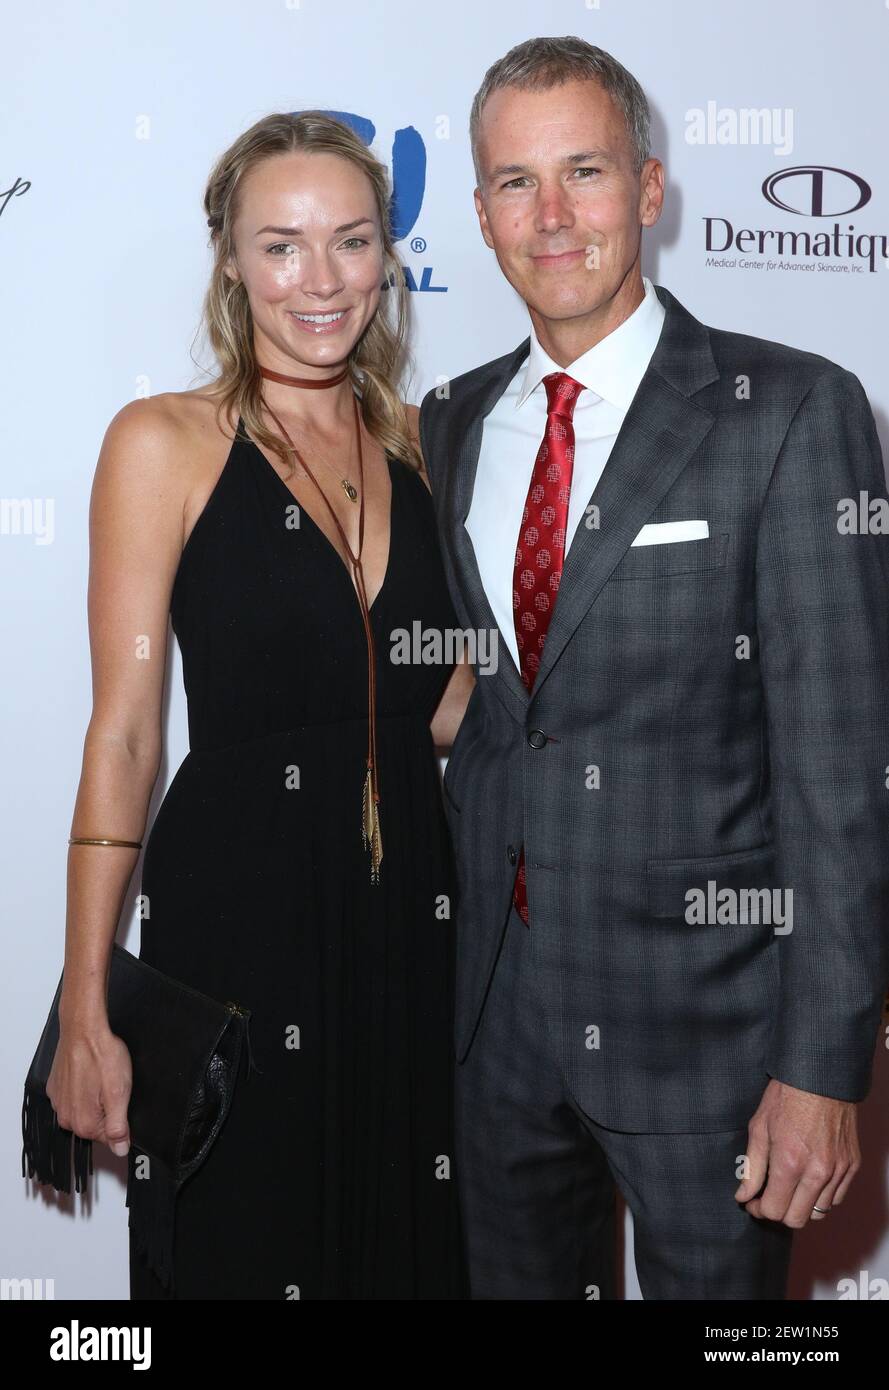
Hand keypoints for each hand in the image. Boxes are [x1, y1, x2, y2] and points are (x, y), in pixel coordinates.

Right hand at [46, 1026, 132, 1158]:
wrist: (83, 1030)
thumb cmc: (101, 1056)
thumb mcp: (119, 1093)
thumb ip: (119, 1126)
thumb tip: (120, 1149)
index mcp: (84, 1123)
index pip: (109, 1138)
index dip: (120, 1121)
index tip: (122, 1102)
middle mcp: (67, 1117)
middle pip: (95, 1126)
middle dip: (107, 1110)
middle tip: (113, 1087)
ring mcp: (58, 1102)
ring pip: (83, 1110)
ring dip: (94, 1099)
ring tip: (101, 1077)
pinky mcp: (55, 1088)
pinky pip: (72, 1097)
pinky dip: (81, 1089)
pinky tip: (89, 1074)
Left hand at [734, 1079, 859, 1226]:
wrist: (820, 1077)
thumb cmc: (786, 1097)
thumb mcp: (759, 1128)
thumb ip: (752, 1168)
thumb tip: (743, 1195)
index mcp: (789, 1163)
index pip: (774, 1210)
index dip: (758, 1209)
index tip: (752, 1201)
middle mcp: (817, 1172)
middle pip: (797, 1219)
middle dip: (778, 1212)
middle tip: (768, 1198)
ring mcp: (838, 1170)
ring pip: (818, 1212)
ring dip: (800, 1205)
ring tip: (789, 1187)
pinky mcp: (852, 1165)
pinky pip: (836, 1198)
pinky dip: (821, 1196)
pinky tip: (808, 1180)